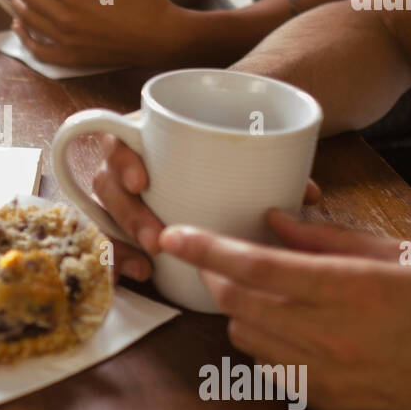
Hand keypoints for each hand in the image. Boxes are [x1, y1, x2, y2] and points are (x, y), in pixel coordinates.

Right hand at [89, 138, 320, 280]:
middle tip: (156, 236)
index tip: (143, 180)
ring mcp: (124, 196)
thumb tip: (305, 194)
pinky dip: (119, 258)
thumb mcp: (247, 153)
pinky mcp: (125, 225)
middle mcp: (128, 164)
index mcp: (149, 136)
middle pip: (106, 183)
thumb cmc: (231, 153)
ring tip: (148, 261)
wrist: (226, 162)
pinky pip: (110, 240)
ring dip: (121, 239)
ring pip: (105, 214)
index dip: (121, 159)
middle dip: (128, 213)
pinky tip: (137, 273)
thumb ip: (270, 167)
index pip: (117, 138)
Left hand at [162, 211, 410, 409]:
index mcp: (348, 290)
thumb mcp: (403, 257)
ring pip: (246, 338)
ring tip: (267, 293)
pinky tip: (293, 330)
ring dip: (243, 311)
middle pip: (238, 303)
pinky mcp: (331, 406)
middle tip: (223, 260)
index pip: (253, 266)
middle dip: (218, 277)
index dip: (204, 248)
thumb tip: (276, 222)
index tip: (173, 234)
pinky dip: (268, 346)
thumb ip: (330, 240)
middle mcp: (328, 336)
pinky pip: (273, 371)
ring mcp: (326, 378)